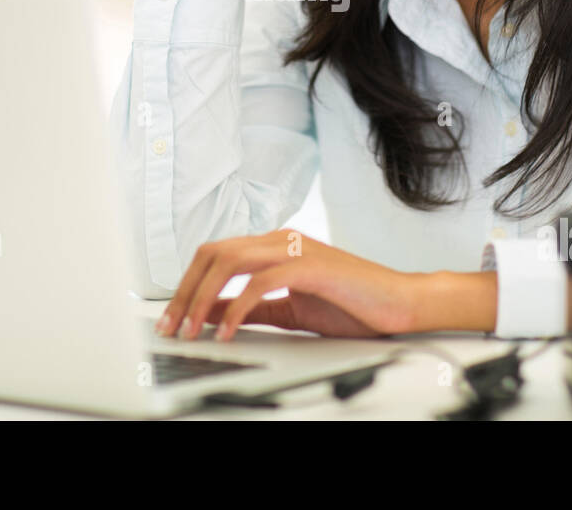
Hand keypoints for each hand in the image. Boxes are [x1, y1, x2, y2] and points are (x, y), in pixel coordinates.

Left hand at [154, 229, 420, 341]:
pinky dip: (236, 307)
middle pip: (212, 253)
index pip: (215, 255)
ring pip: (229, 261)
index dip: (187, 285)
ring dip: (202, 297)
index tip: (172, 318)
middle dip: (185, 290)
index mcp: (273, 246)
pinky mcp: (310, 265)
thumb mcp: (289, 310)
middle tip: (172, 326)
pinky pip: (260, 282)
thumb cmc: (353, 305)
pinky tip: (227, 331)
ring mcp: (295, 249)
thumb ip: (252, 308)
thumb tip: (211, 313)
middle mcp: (280, 240)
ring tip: (191, 329)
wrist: (400, 304)